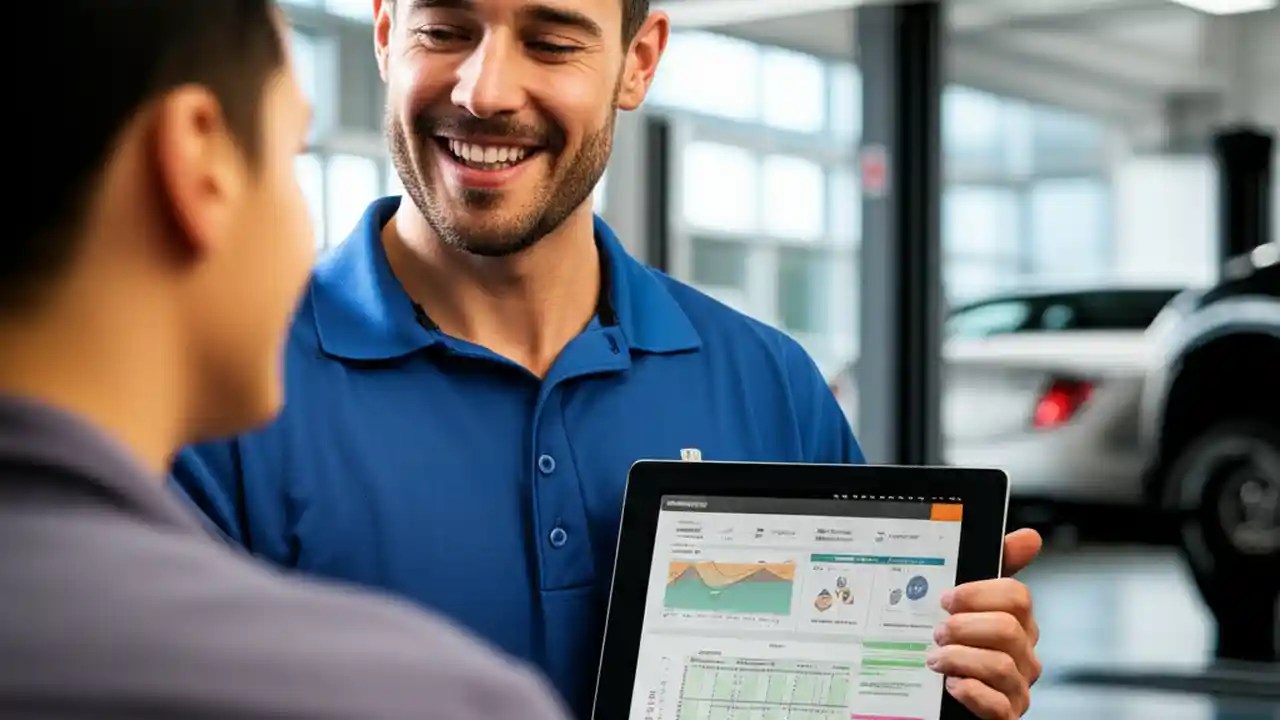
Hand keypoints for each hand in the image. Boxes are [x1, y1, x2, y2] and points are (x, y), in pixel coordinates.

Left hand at [926, 528, 1042, 718]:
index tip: (947, 599)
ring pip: (1000, 665)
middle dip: (964, 627)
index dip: (978, 594)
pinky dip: (969, 691)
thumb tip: (1030, 537)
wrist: (935, 701)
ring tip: (936, 658)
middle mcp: (1023, 655)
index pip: (1017, 597)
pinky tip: (950, 684)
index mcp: (1018, 623)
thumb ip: (995, 568)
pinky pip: (996, 704)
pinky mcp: (1006, 716)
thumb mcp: (968, 604)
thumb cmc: (957, 646)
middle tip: (938, 631)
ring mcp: (1017, 688)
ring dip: (959, 658)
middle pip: (1008, 629)